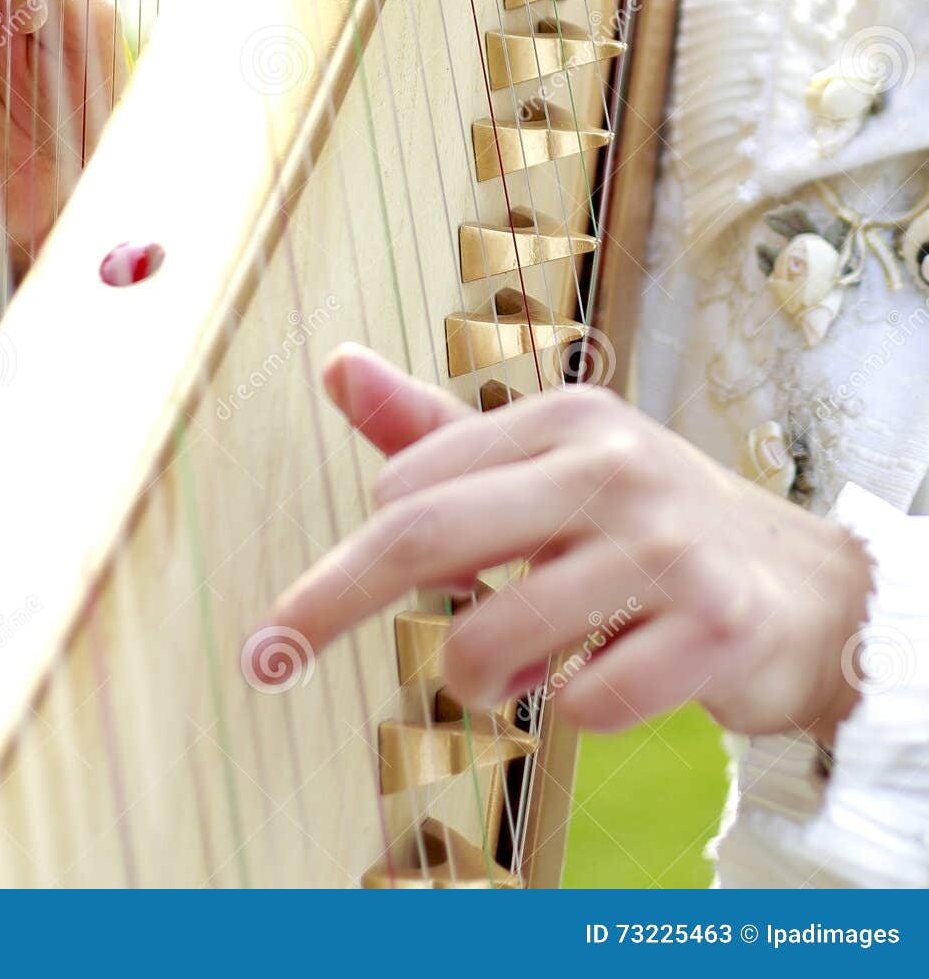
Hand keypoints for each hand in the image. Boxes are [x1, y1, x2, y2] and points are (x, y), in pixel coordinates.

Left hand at [267, 345, 873, 740]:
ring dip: (474, 679)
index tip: (313, 606)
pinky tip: (605, 676)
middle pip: (423, 540)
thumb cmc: (637, 523)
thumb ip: (431, 429)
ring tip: (511, 671)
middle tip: (267, 659)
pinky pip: (584, 702)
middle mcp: (610, 467)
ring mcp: (667, 548)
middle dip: (328, 606)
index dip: (352, 559)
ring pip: (491, 639)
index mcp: (561, 418)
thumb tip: (334, 363)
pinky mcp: (716, 629)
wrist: (804, 589)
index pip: (405, 488)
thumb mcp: (540, 461)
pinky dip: (572, 709)